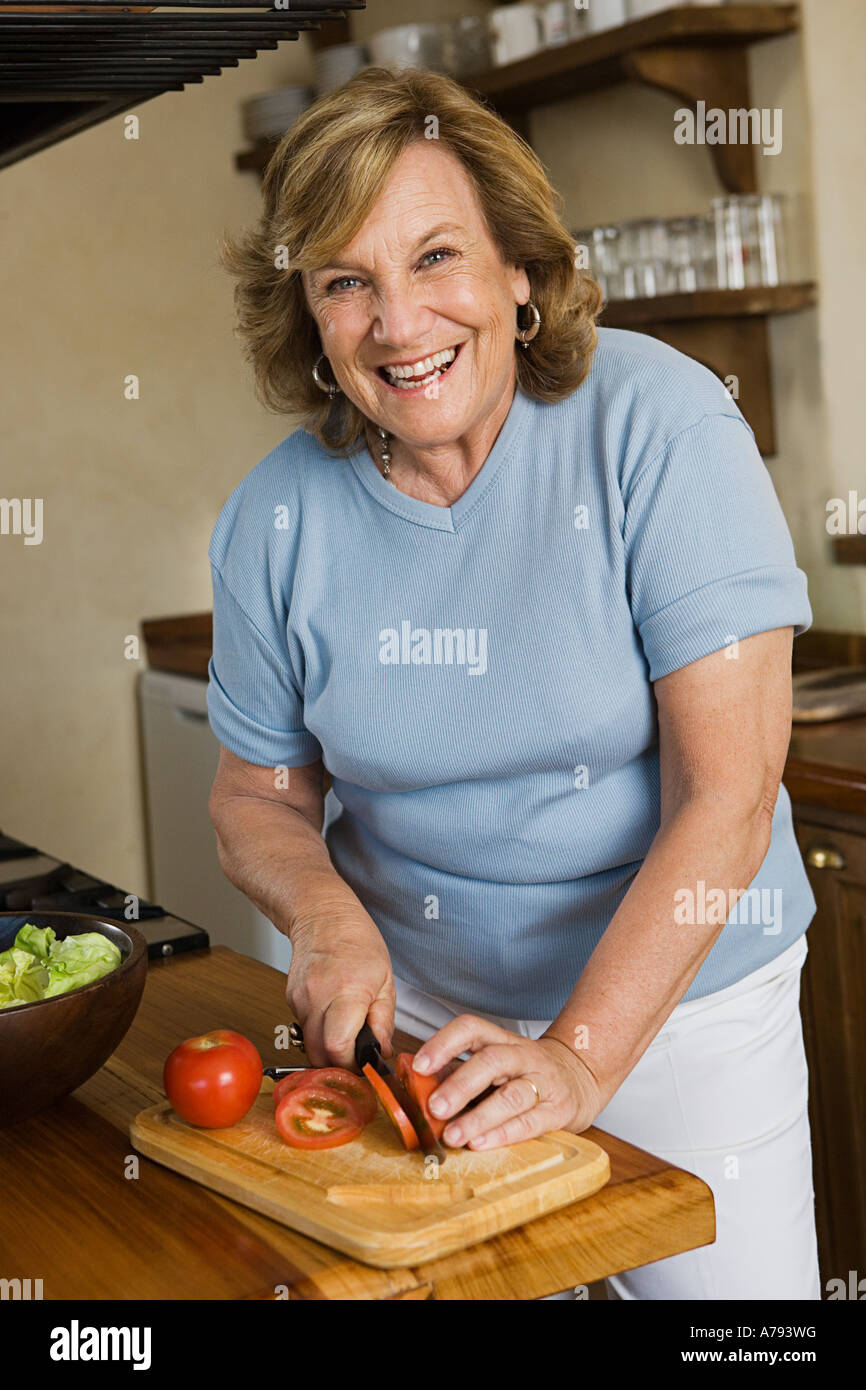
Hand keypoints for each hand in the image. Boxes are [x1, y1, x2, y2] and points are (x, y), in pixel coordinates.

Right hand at [285, 900, 394, 1068]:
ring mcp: (300, 999)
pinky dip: (318, 1032)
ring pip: (309, 1044)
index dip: (351, 1064)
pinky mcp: (291, 1000)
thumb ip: (384, 1021)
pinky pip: (304, 1028)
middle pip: (319, 1054)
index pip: (337, 1047)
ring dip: (327, 1049)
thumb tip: (382, 1052)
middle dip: (339, 1063)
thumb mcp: (385, 980)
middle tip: (357, 1055)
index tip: (365, 1063)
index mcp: (347, 992)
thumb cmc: (357, 940)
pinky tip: (332, 1017)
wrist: (322, 915)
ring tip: (347, 1034)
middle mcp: (317, 998)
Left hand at [411, 1015, 602, 1150]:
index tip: (420, 1065)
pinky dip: (502, 1134)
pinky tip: (480, 1143)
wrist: (579, 1076)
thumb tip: (413, 1082)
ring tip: (452, 1134)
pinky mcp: (558, 1111)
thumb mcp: (494, 1062)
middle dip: (460, 1084)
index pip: (471, 1029)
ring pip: (511, 1095)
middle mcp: (522, 1056)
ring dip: (478, 1116)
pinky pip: (529, 1122)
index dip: (444, 1044)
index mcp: (501, 1040)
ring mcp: (543, 1082)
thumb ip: (457, 1070)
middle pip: (492, 1061)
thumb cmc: (525, 1072)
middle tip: (434, 1107)